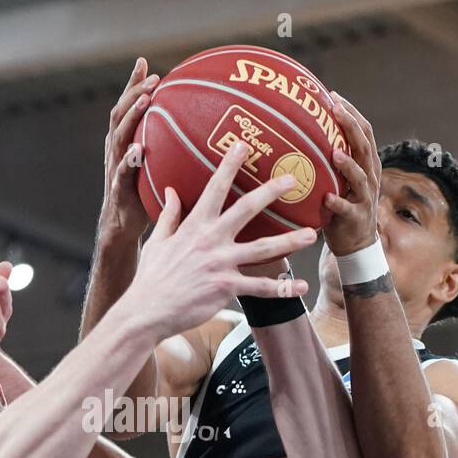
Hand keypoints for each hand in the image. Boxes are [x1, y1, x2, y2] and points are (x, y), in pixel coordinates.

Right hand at [98, 58, 159, 243]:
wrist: (122, 229)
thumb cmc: (143, 196)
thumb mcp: (155, 168)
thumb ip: (167, 149)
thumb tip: (199, 134)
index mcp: (123, 142)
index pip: (125, 107)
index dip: (132, 84)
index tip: (144, 62)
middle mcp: (117, 150)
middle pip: (120, 113)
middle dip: (133, 92)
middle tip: (152, 77)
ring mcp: (115, 168)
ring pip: (119, 136)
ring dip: (131, 116)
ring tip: (145, 100)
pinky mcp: (119, 189)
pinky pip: (123, 172)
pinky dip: (129, 159)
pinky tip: (138, 149)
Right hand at [121, 142, 315, 341]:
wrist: (147, 310)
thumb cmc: (151, 278)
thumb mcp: (157, 241)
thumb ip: (169, 215)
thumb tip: (172, 191)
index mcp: (194, 225)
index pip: (214, 188)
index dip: (229, 165)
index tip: (243, 146)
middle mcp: (210, 240)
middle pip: (246, 209)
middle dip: (271, 192)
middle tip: (293, 181)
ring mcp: (220, 264)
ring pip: (263, 249)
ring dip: (289, 241)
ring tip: (310, 235)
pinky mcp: (226, 288)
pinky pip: (260, 288)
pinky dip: (282, 289)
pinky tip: (300, 287)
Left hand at [322, 92, 381, 255]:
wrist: (355, 242)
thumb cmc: (340, 204)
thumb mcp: (337, 178)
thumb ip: (327, 158)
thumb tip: (298, 133)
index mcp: (366, 163)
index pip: (364, 131)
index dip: (351, 112)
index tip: (334, 96)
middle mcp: (369, 176)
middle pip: (364, 146)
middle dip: (351, 126)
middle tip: (336, 110)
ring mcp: (364, 197)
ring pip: (360, 176)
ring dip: (348, 164)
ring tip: (334, 152)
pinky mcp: (356, 218)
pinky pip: (347, 209)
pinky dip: (337, 202)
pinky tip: (326, 197)